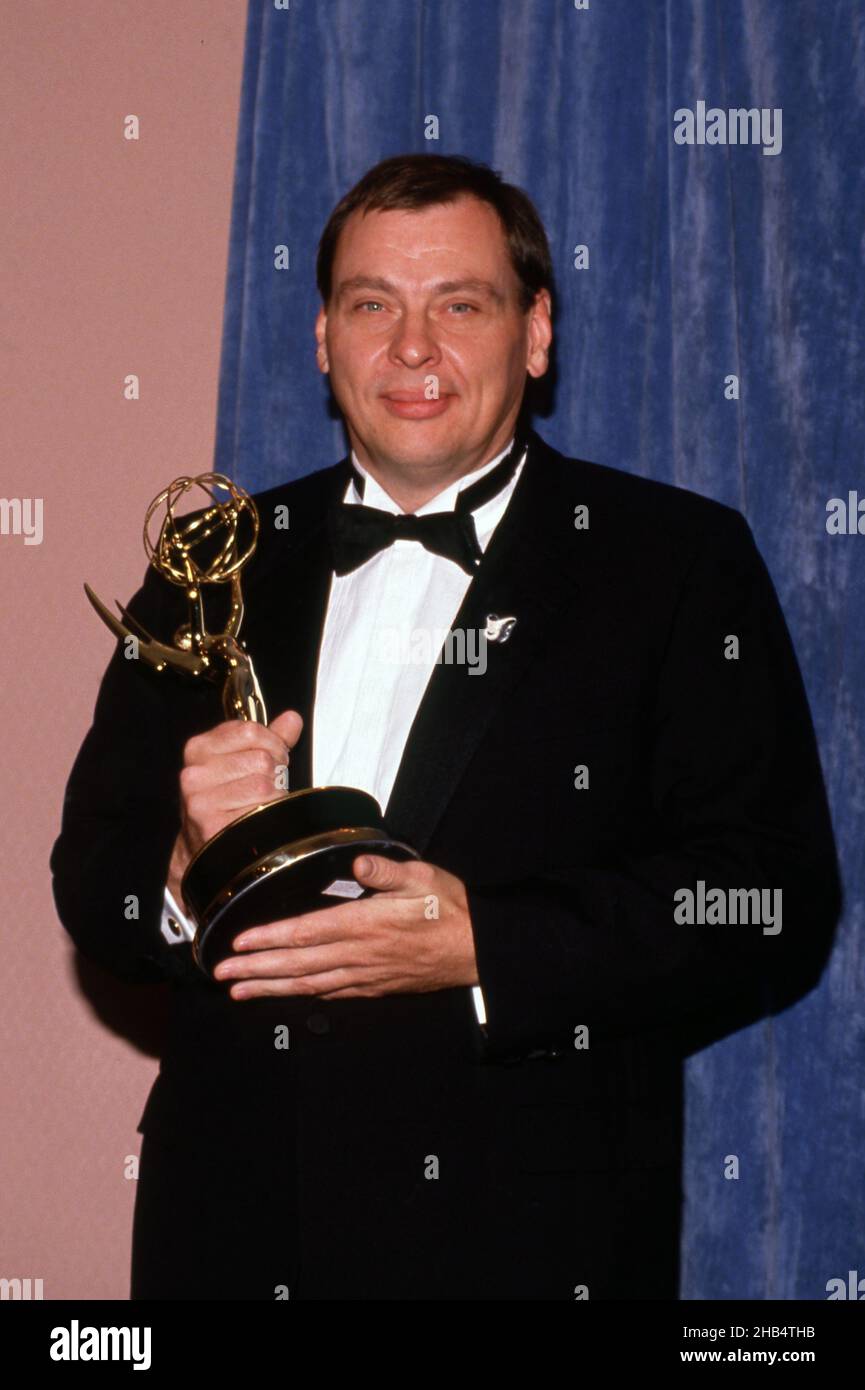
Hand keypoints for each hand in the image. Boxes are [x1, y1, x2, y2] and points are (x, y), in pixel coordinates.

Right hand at [167, 709, 302, 904]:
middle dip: (275, 773)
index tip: (271, 758)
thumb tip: (293, 718)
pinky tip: (256, 820)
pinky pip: (260, 809)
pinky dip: (268, 815)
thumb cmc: (228, 801)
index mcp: (199, 748)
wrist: (203, 849)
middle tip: (267, 788)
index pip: (251, 729)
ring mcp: (199, 799)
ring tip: (260, 805)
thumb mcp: (242, 762)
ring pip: (264, 784)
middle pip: (262, 758)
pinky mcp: (210, 824)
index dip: (272, 744)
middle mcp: (194, 772)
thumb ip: (268, 739)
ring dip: (273, 797)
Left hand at [212, 854, 479, 999]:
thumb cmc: (450, 909)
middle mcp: (358, 954)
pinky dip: (303, 994)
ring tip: (238, 990)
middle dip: (255, 969)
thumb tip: (357, 864)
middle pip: (297, 964)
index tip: (238, 943)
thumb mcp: (422, 877)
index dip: (269, 940)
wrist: (478, 950)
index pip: (305, 933)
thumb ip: (386, 872)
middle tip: (220, 972)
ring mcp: (364, 975)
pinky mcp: (375, 986)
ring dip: (270, 988)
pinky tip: (286, 994)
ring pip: (308, 984)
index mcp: (364, 925)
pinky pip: (331, 993)